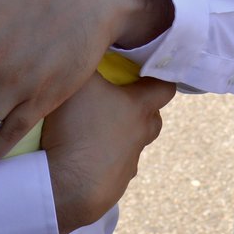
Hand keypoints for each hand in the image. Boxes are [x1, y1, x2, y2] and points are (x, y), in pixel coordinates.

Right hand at [43, 73, 173, 233]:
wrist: (67, 187)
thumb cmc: (78, 128)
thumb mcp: (79, 82)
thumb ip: (89, 61)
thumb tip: (93, 46)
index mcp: (139, 108)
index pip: (165, 88)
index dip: (161, 76)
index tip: (150, 70)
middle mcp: (140, 135)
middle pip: (153, 119)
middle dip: (142, 108)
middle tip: (120, 98)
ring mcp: (129, 164)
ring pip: (134, 144)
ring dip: (121, 135)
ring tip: (96, 128)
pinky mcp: (114, 185)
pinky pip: (114, 166)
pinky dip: (103, 159)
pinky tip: (82, 155)